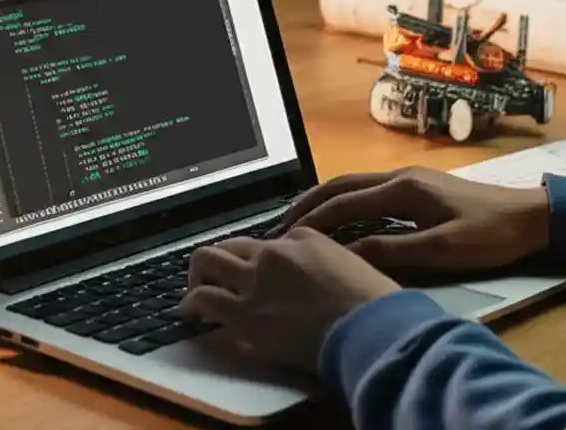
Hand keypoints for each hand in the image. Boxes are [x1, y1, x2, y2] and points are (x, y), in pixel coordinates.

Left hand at [180, 227, 399, 372]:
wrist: (370, 327)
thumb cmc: (376, 305)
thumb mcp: (355, 269)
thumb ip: (330, 269)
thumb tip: (323, 288)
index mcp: (306, 238)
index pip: (271, 242)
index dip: (262, 261)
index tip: (261, 276)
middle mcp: (275, 252)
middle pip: (233, 244)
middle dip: (220, 260)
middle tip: (216, 277)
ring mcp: (256, 280)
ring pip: (208, 261)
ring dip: (198, 275)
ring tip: (195, 291)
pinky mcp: (244, 313)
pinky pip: (203, 298)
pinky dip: (191, 304)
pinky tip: (190, 314)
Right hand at [275, 166, 549, 274]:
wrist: (532, 217)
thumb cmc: (491, 235)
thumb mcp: (443, 249)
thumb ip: (395, 250)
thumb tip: (348, 255)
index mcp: (404, 189)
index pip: (344, 202)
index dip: (312, 220)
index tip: (285, 238)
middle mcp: (402, 177)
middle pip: (342, 185)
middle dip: (309, 203)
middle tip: (279, 225)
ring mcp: (411, 181)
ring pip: (355, 187)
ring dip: (326, 202)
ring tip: (301, 223)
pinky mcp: (420, 190)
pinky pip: (370, 194)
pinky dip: (346, 205)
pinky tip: (342, 224)